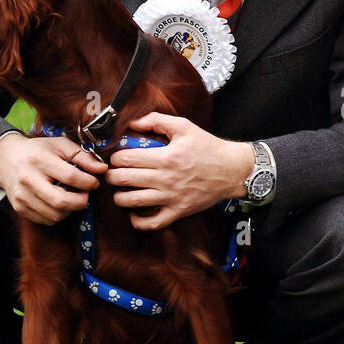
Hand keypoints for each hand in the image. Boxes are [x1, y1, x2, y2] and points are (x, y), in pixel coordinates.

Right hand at [0, 132, 107, 224]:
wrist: (5, 158)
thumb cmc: (38, 150)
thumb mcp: (60, 145)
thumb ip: (83, 156)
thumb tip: (102, 169)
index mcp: (39, 160)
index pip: (70, 177)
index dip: (88, 182)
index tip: (94, 182)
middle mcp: (28, 179)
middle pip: (61, 201)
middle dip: (81, 202)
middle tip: (85, 195)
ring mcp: (22, 196)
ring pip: (55, 214)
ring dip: (70, 209)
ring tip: (72, 198)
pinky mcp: (19, 208)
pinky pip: (46, 220)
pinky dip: (58, 215)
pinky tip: (59, 203)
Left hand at [104, 113, 254, 229]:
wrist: (232, 170)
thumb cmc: (208, 147)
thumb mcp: (184, 127)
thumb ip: (157, 120)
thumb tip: (132, 123)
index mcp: (166, 157)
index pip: (126, 158)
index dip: (114, 157)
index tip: (116, 156)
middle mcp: (166, 178)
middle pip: (123, 180)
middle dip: (111, 175)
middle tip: (113, 172)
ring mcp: (171, 197)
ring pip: (132, 201)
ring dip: (119, 196)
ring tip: (120, 191)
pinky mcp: (178, 211)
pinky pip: (152, 223)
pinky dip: (138, 221)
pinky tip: (134, 212)